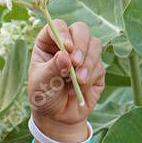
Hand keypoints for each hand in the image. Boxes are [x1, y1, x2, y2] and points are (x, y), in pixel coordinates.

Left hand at [28, 19, 105, 136]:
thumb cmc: (44, 95)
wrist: (57, 116)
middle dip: (80, 45)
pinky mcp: (96, 69)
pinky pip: (99, 66)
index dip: (63, 33)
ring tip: (77, 81)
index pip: (58, 26)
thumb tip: (65, 55)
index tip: (65, 47)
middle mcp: (67, 45)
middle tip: (75, 63)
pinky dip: (90, 78)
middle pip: (81, 29)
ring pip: (95, 45)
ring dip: (88, 62)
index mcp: (49, 42)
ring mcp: (84, 55)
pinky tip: (78, 90)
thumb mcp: (41, 82)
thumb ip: (52, 68)